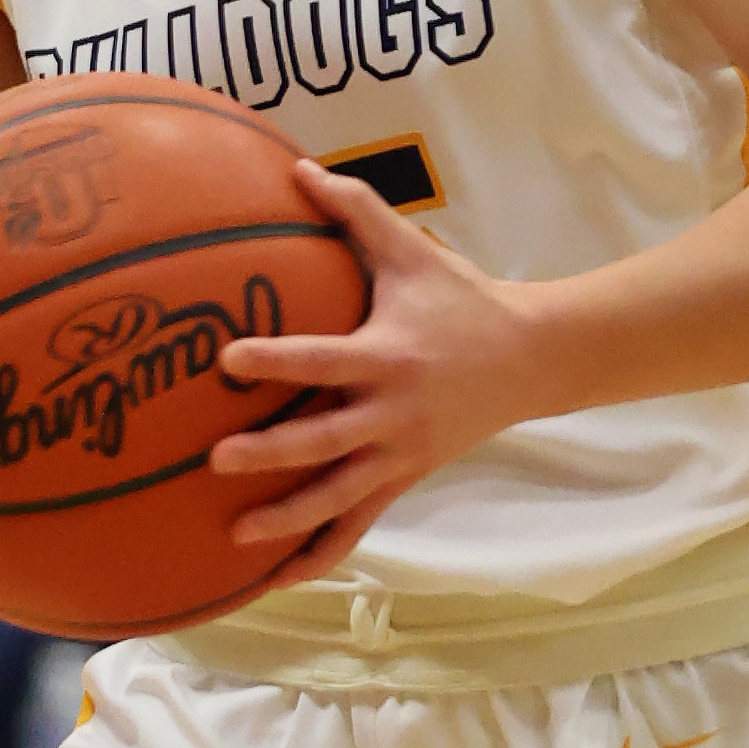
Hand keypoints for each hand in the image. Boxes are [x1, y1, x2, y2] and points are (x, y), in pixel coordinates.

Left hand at [207, 165, 539, 586]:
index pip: (322, 360)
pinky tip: (277, 578)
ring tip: (237, 536)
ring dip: (288, 520)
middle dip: (271, 454)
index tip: (228, 359)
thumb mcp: (413, 252)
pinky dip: (319, 555)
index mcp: (387, 357)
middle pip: (324, 443)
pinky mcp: (403, 480)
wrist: (532, 359)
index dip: (276, 361)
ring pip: (339, 500)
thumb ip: (356, 211)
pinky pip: (356, 527)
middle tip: (216, 460)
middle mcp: (390, 415)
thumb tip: (299, 169)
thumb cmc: (463, 300)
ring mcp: (398, 455)